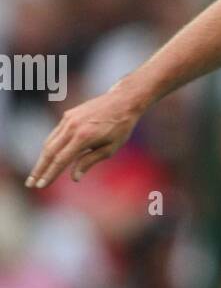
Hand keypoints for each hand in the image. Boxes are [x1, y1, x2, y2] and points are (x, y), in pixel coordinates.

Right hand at [25, 89, 140, 189]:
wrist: (123, 101)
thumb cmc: (120, 128)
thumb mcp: (110, 149)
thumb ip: (89, 161)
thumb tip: (74, 178)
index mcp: (83, 137)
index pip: (61, 160)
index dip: (49, 174)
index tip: (40, 185)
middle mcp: (72, 127)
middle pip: (49, 152)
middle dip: (39, 169)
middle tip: (30, 184)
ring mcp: (68, 118)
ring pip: (49, 142)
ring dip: (42, 159)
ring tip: (37, 174)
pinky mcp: (68, 114)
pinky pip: (55, 133)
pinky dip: (50, 147)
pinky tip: (48, 158)